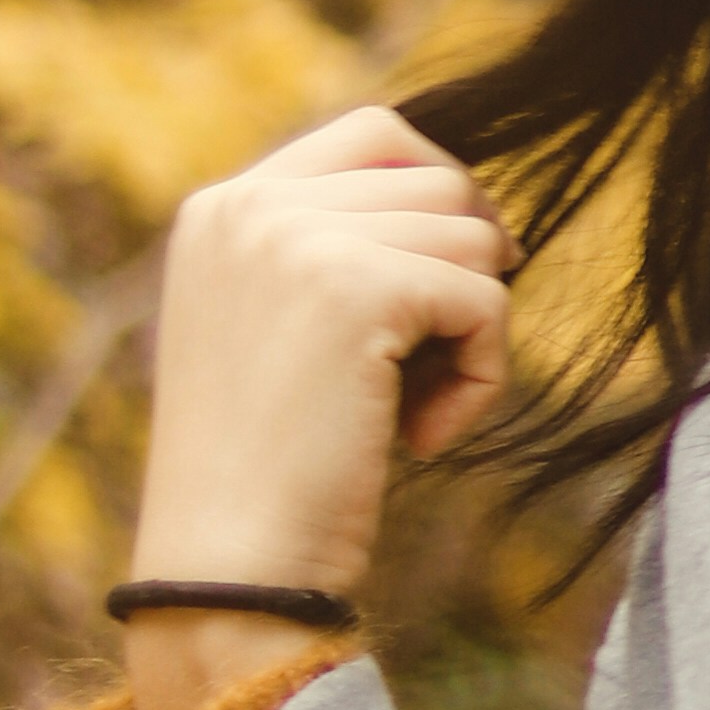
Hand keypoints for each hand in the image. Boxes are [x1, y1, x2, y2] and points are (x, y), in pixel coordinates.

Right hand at [121, 104, 516, 709]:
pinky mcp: (357, 287)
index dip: (438, 198)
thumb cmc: (265, 479)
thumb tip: (481, 216)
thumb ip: (340, 258)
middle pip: (439, 183)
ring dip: (472, 334)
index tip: (446, 287)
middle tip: (431, 370)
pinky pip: (487, 300)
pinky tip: (423, 440)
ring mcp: (298, 238)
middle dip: (463, 275)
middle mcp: (251, 204)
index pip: (374, 136)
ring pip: (474, 237)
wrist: (225, 573)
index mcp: (222, 209)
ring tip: (414, 416)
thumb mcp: (280, 337)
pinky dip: (485, 378)